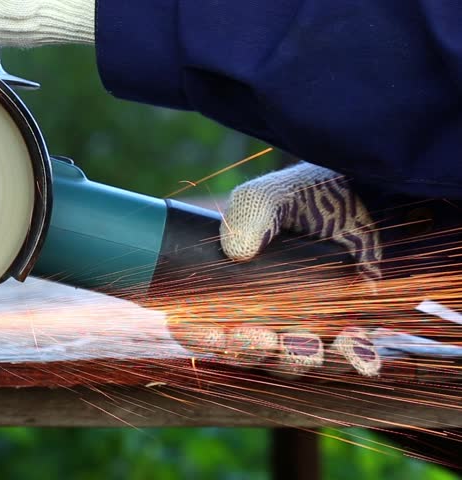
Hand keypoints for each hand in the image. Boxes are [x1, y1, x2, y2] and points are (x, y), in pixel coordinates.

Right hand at [169, 162, 382, 377]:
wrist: (364, 195)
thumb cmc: (304, 197)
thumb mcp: (271, 196)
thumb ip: (251, 211)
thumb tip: (237, 249)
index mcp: (226, 289)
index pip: (198, 324)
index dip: (199, 336)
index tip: (214, 333)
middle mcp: (258, 316)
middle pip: (240, 353)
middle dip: (248, 352)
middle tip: (262, 337)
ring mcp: (299, 327)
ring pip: (287, 365)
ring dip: (294, 361)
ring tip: (306, 342)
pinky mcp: (343, 330)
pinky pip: (343, 360)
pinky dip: (349, 359)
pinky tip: (352, 341)